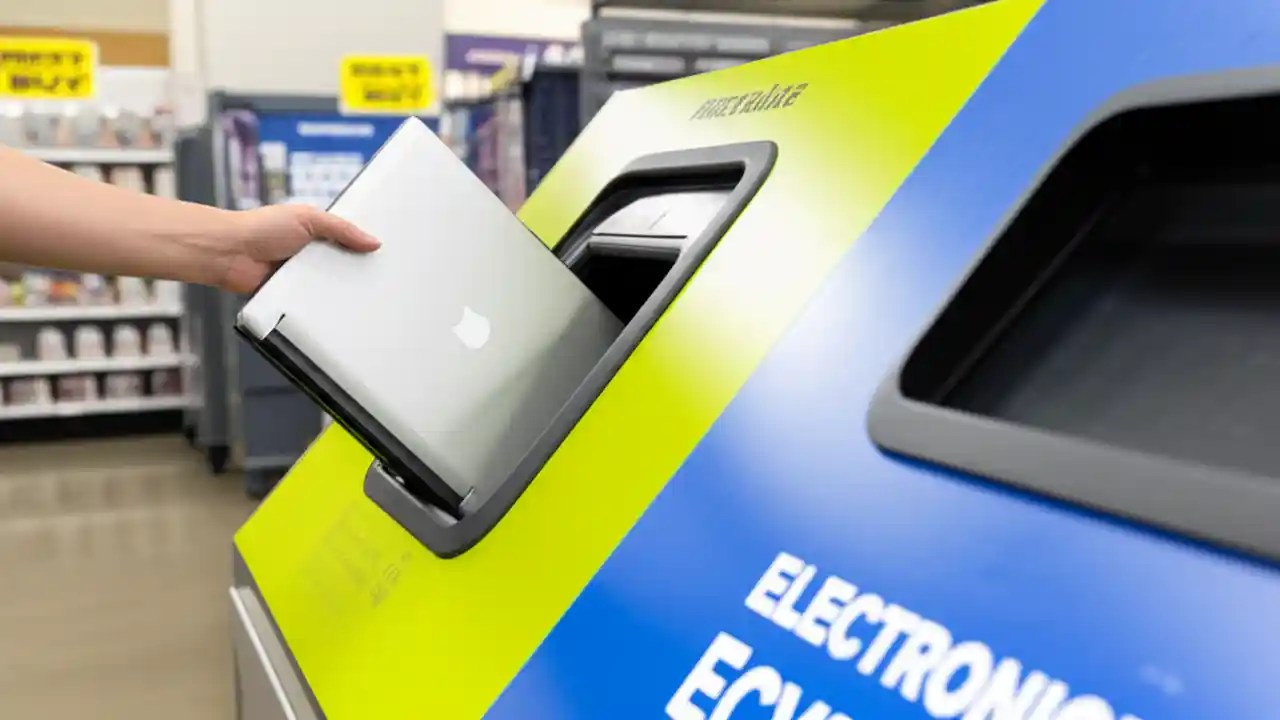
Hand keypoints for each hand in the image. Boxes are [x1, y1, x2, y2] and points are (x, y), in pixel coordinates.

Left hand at [219, 204, 379, 292]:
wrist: (229, 253)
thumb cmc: (261, 228)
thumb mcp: (308, 219)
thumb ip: (342, 228)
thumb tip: (373, 242)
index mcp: (314, 231)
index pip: (347, 239)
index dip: (364, 246)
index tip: (385, 256)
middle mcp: (309, 253)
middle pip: (342, 264)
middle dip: (357, 271)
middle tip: (382, 281)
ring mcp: (300, 275)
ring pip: (330, 285)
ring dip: (340, 289)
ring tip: (367, 299)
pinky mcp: (290, 294)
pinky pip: (312, 302)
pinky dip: (321, 305)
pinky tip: (338, 309)